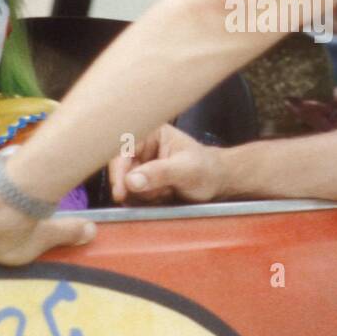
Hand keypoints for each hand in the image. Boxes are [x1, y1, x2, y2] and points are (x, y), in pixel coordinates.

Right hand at [108, 123, 224, 204]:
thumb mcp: (186, 170)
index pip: (123, 150)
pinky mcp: (144, 183)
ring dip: (144, 195)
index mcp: (151, 134)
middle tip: (156, 194)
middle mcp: (143, 148)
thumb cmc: (207, 170)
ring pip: (127, 186)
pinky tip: (164, 197)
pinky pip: (134, 196)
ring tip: (167, 192)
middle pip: (122, 171)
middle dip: (136, 187)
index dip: (118, 171)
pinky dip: (146, 201)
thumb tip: (131, 181)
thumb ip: (159, 173)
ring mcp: (142, 167)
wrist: (218, 184)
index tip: (121, 192)